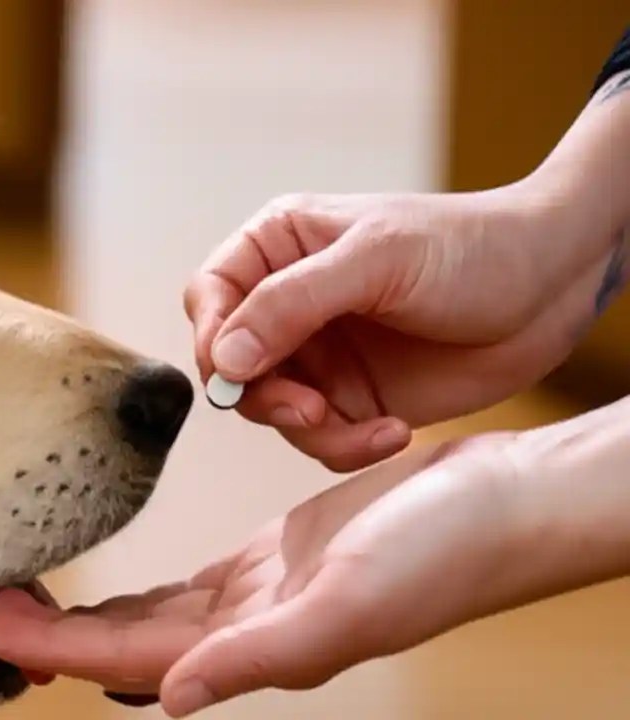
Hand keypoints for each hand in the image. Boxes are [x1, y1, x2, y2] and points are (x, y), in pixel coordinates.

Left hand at [0, 434, 524, 715]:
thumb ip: (261, 655)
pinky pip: (185, 584)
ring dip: (82, 609)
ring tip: (16, 588)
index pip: (124, 655)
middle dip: (46, 628)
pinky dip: (137, 584)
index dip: (50, 643)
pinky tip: (106, 575)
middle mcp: (244, 632)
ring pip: (146, 613)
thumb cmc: (440, 553)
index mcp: (253, 648)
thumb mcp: (351, 602)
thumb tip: (177, 701)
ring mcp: (257, 599)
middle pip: (120, 640)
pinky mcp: (273, 561)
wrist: (499, 506)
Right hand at [184, 184, 616, 470]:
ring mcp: (320, 355)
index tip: (233, 374)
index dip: (210, 337)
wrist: (554, 287)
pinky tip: (392, 432)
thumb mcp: (376, 261)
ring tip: (363, 428)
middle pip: (230, 364)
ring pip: (271, 410)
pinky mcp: (353, 400)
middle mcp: (290, 305)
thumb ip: (291, 304)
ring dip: (309, 430)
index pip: (211, 295)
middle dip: (264, 396)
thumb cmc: (470, 248)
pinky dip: (346, 448)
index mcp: (280, 248)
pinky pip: (319, 439)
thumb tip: (221, 359)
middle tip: (309, 411)